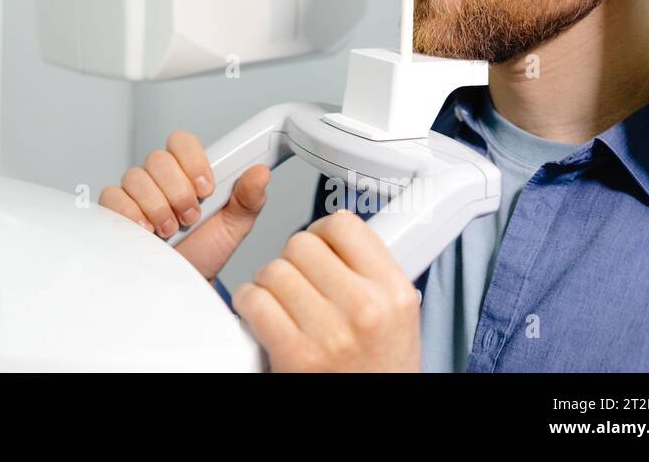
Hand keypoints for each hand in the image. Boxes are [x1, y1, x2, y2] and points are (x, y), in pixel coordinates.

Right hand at [99, 130, 269, 280]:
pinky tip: (146, 230)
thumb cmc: (206, 250)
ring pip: (136, 177)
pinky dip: (131, 214)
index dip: (192, 160)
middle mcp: (159, 177)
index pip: (181, 142)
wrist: (184, 282)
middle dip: (177, 191)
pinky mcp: (114, 209)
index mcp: (187, 172)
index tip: (205, 187)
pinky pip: (113, 196)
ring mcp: (135, 193)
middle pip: (158, 159)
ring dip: (158, 207)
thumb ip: (248, 198)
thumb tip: (260, 173)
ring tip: (171, 230)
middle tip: (190, 216)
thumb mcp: (234, 225)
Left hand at [231, 208, 420, 371]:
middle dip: (292, 262)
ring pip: (273, 270)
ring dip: (268, 285)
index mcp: (394, 292)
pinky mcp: (296, 355)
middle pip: (301, 244)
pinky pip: (254, 301)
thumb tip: (336, 236)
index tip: (319, 246)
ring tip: (282, 305)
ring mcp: (330, 332)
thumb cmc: (380, 370)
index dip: (322, 233)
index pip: (345, 225)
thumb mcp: (398, 316)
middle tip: (298, 284)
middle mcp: (366, 308)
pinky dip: (249, 306)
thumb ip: (372, 274)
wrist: (374, 423)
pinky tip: (262, 318)